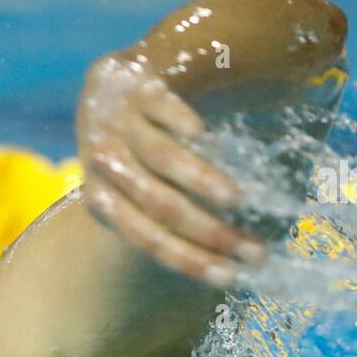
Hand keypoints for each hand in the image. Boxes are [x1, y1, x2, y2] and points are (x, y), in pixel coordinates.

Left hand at [76, 54, 264, 287]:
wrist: (112, 80)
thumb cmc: (136, 146)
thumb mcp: (136, 185)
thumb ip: (168, 216)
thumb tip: (234, 262)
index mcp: (101, 196)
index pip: (144, 237)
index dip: (186, 259)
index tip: (228, 277)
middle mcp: (103, 160)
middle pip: (157, 204)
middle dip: (208, 231)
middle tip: (255, 249)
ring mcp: (117, 119)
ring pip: (159, 157)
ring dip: (199, 180)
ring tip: (237, 199)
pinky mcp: (134, 81)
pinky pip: (158, 105)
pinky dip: (179, 122)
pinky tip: (203, 135)